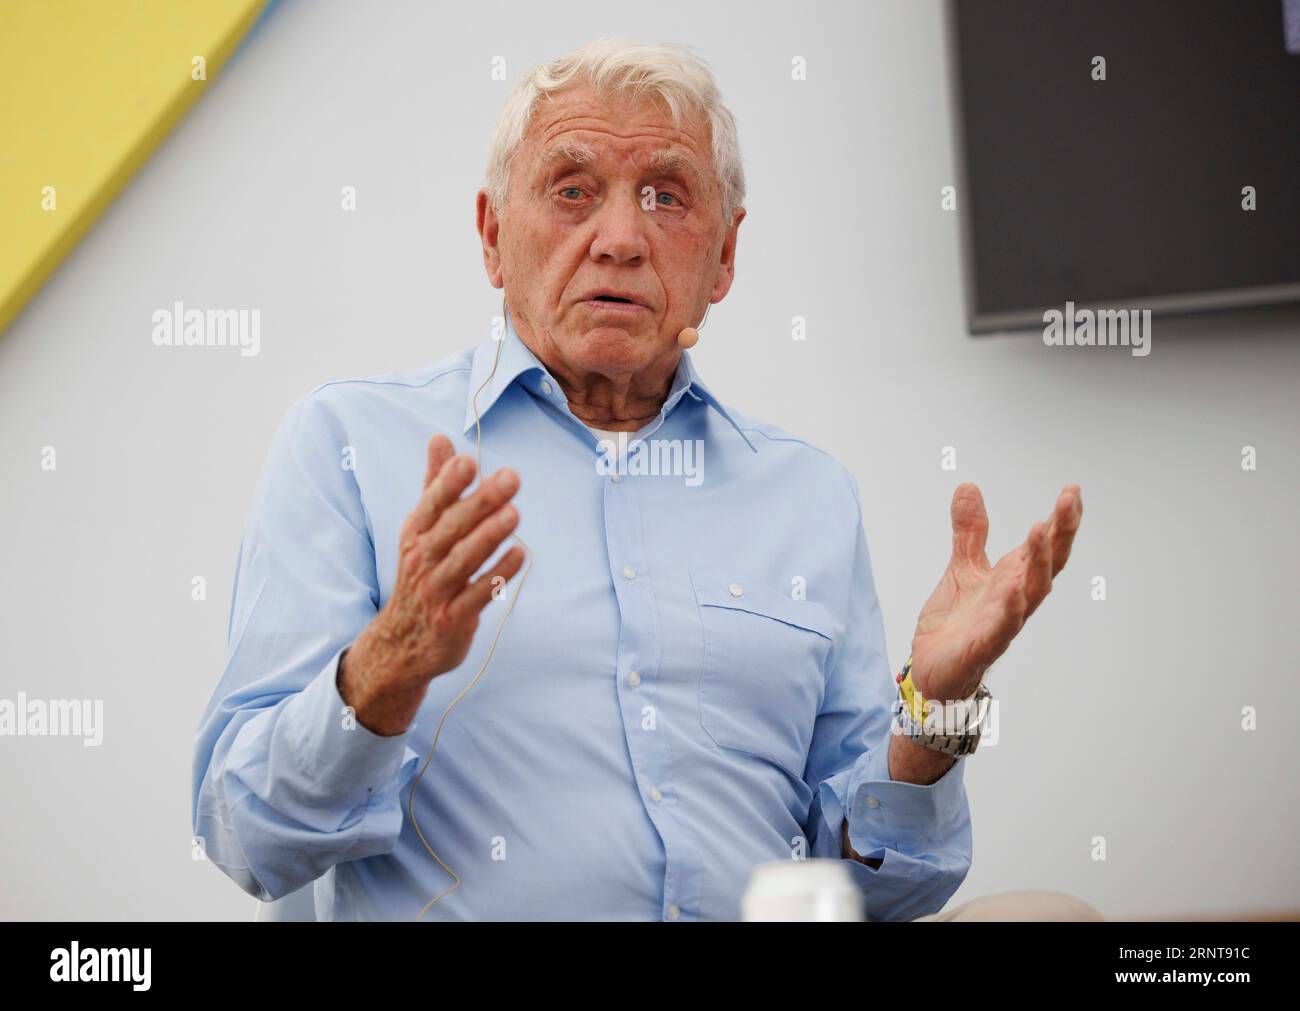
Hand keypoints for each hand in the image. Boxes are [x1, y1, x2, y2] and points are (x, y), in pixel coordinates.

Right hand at [339, 434, 525, 734]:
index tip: (468, 460)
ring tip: (515, 513)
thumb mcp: (421, 528)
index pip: (432, 504)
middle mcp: (423, 560)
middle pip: (451, 528)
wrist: (404, 642)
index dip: (448, 483)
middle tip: (511, 477)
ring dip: (488, 536)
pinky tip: (520, 556)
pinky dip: (497, 576)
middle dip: (480, 502)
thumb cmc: (422, 572)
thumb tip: (441, 438)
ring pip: (463, 560)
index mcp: (417, 533)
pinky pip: (476, 595)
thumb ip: (435, 484)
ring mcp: (437, 591)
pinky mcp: (453, 619)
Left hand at [909, 483, 1081, 702]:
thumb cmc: (957, 621)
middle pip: (1047, 564)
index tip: (1072, 491)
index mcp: (1013, 577)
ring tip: (1040, 531)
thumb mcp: (962, 566)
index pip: (1044, 546)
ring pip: (1031, 593)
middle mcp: (1016, 598)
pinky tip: (1013, 588)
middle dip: (1060, 533)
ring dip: (1038, 563)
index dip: (1060, 520)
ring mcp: (1003, 622)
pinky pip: (1001, 628)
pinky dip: (1009, 609)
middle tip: (1068, 501)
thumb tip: (968, 486)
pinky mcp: (983, 646)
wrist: (933, 667)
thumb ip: (969, 531)